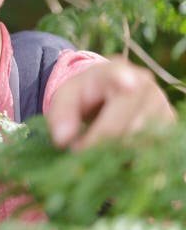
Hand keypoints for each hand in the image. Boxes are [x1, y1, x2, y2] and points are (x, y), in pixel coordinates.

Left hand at [47, 58, 175, 149]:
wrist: (105, 94)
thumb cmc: (84, 95)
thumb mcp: (65, 98)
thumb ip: (60, 115)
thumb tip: (63, 139)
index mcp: (115, 71)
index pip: (119, 76)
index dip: (123, 81)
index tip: (126, 85)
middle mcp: (144, 85)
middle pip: (126, 123)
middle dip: (99, 143)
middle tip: (77, 149)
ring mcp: (161, 104)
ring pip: (141, 140)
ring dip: (115, 152)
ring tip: (94, 147)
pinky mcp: (168, 124)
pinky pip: (152, 149)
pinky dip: (131, 157)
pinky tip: (115, 154)